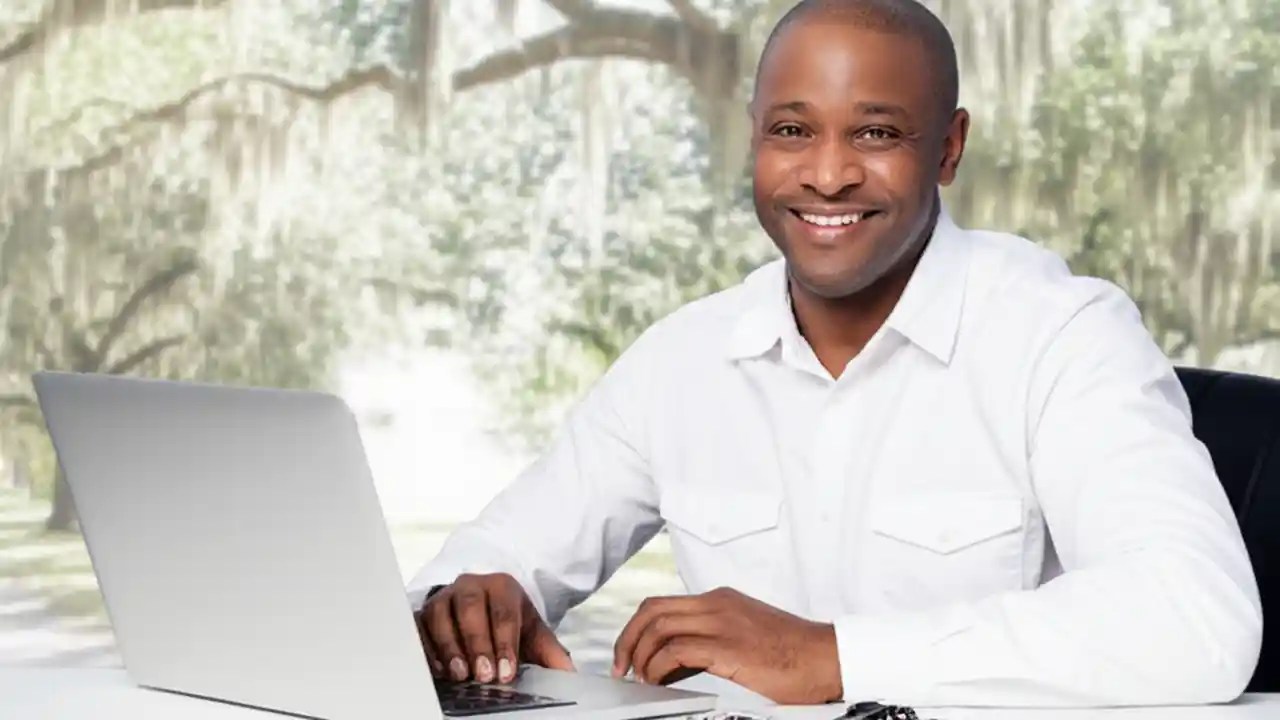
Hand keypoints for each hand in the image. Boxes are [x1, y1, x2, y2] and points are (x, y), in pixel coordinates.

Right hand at [416, 573, 574, 683]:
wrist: (483, 604)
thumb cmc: (508, 621)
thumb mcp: (531, 632)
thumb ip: (551, 653)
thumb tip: (570, 675)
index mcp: (502, 586)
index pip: (504, 611)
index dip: (505, 643)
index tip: (506, 672)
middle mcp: (471, 585)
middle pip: (471, 608)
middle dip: (477, 643)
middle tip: (483, 675)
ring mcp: (444, 596)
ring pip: (440, 614)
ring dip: (449, 646)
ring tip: (460, 675)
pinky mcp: (423, 610)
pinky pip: (418, 624)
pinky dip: (426, 647)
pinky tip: (437, 669)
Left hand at [611, 586, 842, 704]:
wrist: (827, 657)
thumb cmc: (793, 654)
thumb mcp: (746, 634)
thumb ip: (713, 639)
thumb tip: (677, 660)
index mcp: (720, 600)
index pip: (663, 605)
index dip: (637, 629)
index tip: (629, 652)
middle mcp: (718, 605)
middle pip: (652, 610)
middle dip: (626, 638)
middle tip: (620, 665)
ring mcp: (723, 623)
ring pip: (658, 627)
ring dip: (639, 654)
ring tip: (639, 677)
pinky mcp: (729, 647)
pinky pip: (676, 650)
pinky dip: (658, 666)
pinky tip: (658, 681)